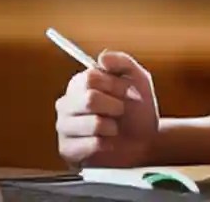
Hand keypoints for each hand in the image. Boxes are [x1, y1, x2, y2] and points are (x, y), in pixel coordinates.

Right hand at [55, 50, 158, 167]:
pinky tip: (109, 144)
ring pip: (93, 124)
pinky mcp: (67, 150)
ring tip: (114, 129)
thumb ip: (122, 62)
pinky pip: (91, 145)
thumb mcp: (138, 79)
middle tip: (120, 112)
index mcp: (79, 84)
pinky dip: (107, 144)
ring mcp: (64, 127)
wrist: (145, 141)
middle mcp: (66, 104)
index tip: (125, 91)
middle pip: (89, 100)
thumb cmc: (137, 109)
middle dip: (115, 107)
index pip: (90, 78)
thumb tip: (102, 57)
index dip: (113, 85)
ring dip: (113, 127)